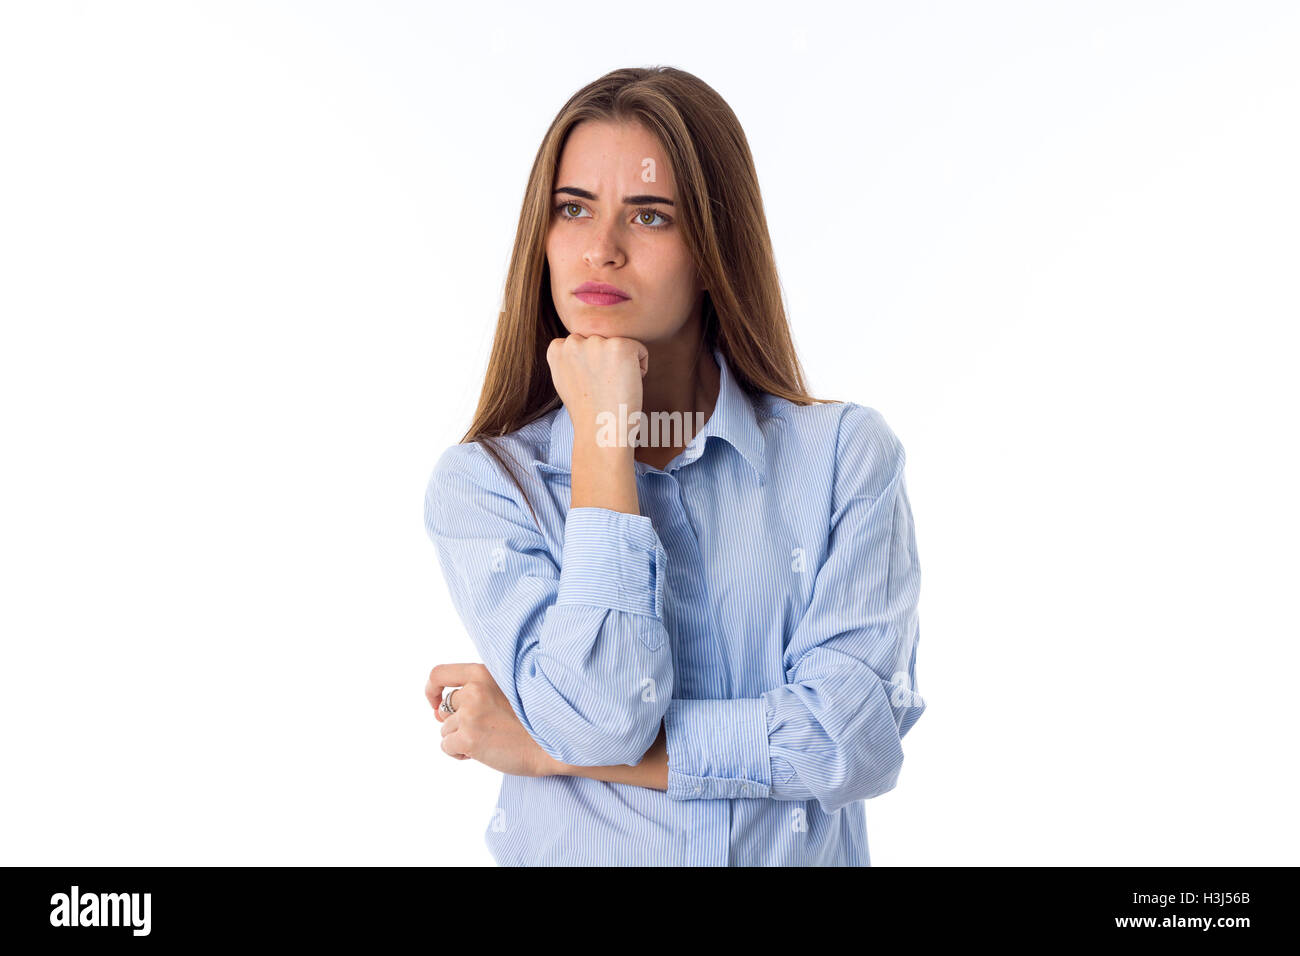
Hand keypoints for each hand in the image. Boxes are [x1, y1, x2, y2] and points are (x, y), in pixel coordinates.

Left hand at [424, 662, 565, 777]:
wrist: (553, 742)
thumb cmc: (531, 719)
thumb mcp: (505, 691)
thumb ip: (474, 693)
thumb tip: (436, 712)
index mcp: (483, 674)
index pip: (439, 674)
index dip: (432, 689)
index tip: (435, 702)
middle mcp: (474, 690)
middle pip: (445, 708)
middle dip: (457, 722)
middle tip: (482, 731)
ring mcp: (470, 714)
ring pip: (446, 729)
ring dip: (461, 739)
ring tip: (489, 741)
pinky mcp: (468, 737)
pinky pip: (447, 747)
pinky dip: (459, 753)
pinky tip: (482, 753)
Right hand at [546, 334, 647, 425]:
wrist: (601, 431)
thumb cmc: (588, 413)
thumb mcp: (564, 381)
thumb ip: (569, 359)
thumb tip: (579, 347)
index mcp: (557, 349)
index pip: (582, 344)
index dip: (592, 366)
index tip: (591, 386)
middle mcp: (573, 341)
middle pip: (601, 342)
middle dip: (606, 362)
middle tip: (603, 389)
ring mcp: (596, 342)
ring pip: (619, 345)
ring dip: (623, 364)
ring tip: (613, 388)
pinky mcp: (620, 346)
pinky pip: (639, 350)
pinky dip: (640, 368)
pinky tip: (626, 386)